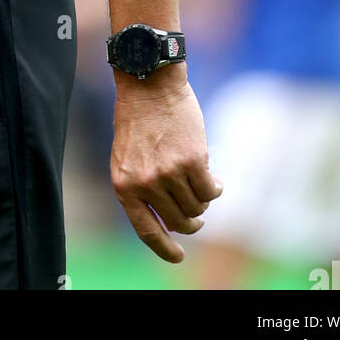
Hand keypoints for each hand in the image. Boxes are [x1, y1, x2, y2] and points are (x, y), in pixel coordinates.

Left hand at [110, 74, 221, 263]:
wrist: (148, 83)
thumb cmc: (138, 118)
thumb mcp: (126, 156)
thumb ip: (141, 185)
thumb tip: (168, 217)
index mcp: (124, 185)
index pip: (146, 231)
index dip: (164, 248)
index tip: (178, 256)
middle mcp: (145, 184)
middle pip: (179, 221)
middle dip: (191, 220)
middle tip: (197, 213)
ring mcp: (169, 174)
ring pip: (197, 208)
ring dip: (203, 200)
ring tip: (202, 182)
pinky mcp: (192, 162)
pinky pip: (211, 191)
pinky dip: (216, 188)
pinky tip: (214, 177)